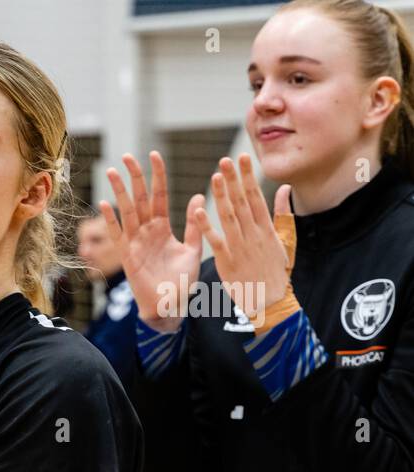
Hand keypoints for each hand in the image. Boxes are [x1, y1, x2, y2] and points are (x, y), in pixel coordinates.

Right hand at [103, 151, 203, 331]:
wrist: (170, 306)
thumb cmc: (181, 281)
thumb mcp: (192, 249)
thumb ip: (194, 224)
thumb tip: (198, 196)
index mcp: (162, 227)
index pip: (159, 195)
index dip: (157, 176)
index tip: (154, 155)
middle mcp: (147, 231)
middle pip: (140, 198)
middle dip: (134, 177)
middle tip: (127, 156)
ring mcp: (135, 242)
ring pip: (127, 211)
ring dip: (120, 191)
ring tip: (113, 172)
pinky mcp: (127, 256)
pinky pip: (117, 235)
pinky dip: (111, 220)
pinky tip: (104, 204)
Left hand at [194, 154, 296, 331]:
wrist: (271, 302)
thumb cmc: (277, 271)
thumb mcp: (285, 241)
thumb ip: (282, 214)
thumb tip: (285, 189)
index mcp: (267, 228)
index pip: (256, 196)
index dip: (248, 177)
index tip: (243, 157)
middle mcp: (254, 234)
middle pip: (242, 202)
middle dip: (234, 180)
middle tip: (224, 160)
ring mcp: (241, 247)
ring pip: (229, 217)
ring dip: (221, 196)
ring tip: (214, 176)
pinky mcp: (228, 261)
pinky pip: (216, 241)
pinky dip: (207, 226)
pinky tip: (197, 211)